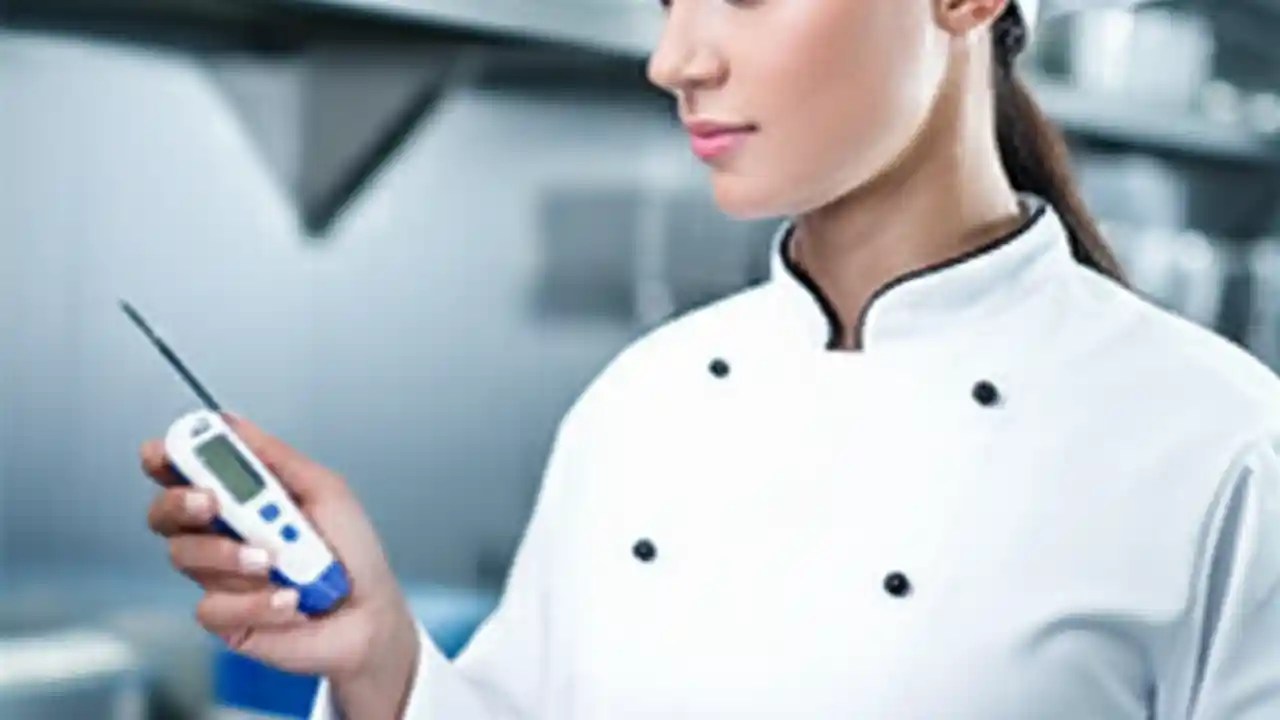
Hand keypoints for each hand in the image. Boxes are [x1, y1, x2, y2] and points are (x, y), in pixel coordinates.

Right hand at [141, 414, 419, 714]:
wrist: (370, 613)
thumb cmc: (351, 551)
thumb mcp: (323, 490)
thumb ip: (275, 458)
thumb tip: (230, 421)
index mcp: (240, 499)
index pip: (184, 473)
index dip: (164, 459)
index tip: (162, 452)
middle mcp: (221, 535)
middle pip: (164, 514)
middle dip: (180, 503)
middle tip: (211, 503)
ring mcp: (220, 577)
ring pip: (185, 557)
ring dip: (229, 555)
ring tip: (273, 560)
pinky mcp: (226, 617)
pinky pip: (213, 606)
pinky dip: (257, 601)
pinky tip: (291, 599)